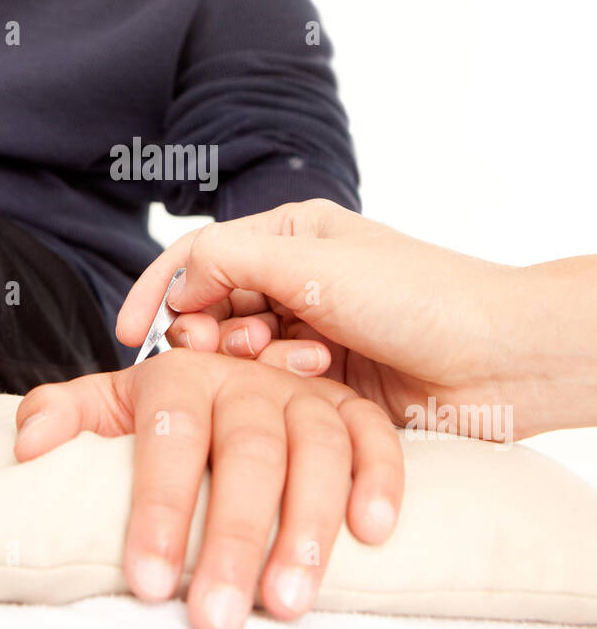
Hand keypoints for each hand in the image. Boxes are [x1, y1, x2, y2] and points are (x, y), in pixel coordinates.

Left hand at [14, 349, 402, 628]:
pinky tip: (374, 534)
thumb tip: (25, 447)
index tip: (149, 582)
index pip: (170, 436)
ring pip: (317, 452)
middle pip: (248, 455)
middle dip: (233, 540)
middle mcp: (248, 380)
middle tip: (218, 619)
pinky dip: (381, 480)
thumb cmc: (168, 411)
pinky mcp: (353, 411)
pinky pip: (377, 439)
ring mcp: (305, 394)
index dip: (161, 509)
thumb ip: (66, 415)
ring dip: (308, 529)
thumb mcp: (112, 405)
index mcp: (181, 376)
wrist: (231, 372)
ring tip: (287, 603)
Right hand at [116, 200, 528, 438]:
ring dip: (250, 365)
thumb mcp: (318, 267)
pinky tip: (307, 389)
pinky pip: (272, 391)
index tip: (129, 333)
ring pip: (239, 355)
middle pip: (213, 309)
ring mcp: (311, 333)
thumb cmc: (421, 297)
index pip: (201, 256)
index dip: (158, 290)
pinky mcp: (326, 384)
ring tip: (293, 366)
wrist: (500, 359)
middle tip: (218, 353)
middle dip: (207, 333)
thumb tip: (176, 283)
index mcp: (293, 236)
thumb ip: (234, 262)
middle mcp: (296, 281)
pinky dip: (276, 392)